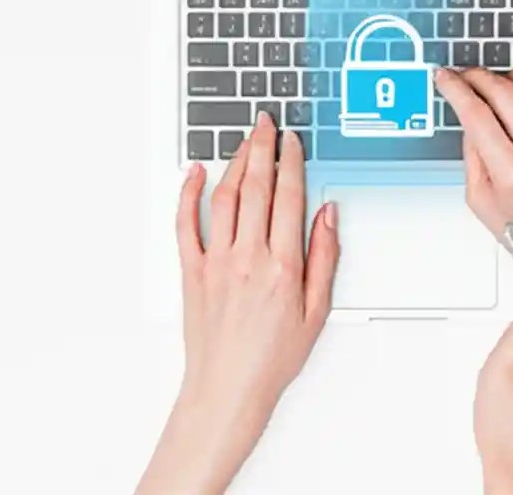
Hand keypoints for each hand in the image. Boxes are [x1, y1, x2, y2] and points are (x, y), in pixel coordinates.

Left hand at [137, 112, 339, 494]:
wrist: (228, 389)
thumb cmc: (272, 358)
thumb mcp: (317, 311)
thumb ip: (324, 257)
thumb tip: (326, 214)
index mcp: (283, 266)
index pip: (289, 198)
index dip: (291, 162)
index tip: (292, 140)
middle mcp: (248, 257)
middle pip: (256, 187)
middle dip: (262, 148)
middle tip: (265, 123)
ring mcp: (216, 261)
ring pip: (224, 197)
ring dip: (234, 162)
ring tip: (242, 140)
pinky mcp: (191, 271)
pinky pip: (186, 223)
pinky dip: (188, 193)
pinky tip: (194, 172)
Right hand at [435, 66, 512, 293]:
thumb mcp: (481, 201)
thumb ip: (472, 155)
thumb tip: (469, 118)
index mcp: (511, 173)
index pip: (476, 113)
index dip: (455, 88)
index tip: (447, 78)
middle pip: (504, 91)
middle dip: (478, 76)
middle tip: (467, 76)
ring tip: (504, 80)